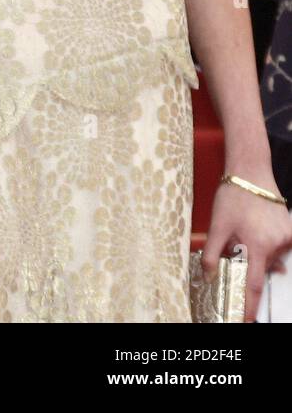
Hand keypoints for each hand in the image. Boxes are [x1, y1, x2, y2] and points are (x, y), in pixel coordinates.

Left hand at [202, 175, 291, 319]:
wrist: (251, 173)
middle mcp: (277, 245)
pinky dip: (267, 245)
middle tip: (238, 247)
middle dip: (250, 266)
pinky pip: (279, 248)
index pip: (254, 284)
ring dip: (258, 254)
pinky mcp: (291, 231)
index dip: (250, 305)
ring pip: (271, 258)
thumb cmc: (233, 197)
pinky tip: (257, 229)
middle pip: (262, 269)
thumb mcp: (217, 225)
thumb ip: (212, 253)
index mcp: (258, 246)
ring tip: (246, 230)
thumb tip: (208, 277)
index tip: (246, 319)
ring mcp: (287, 238)